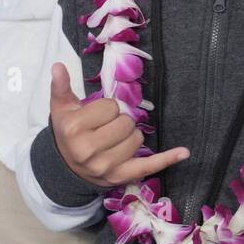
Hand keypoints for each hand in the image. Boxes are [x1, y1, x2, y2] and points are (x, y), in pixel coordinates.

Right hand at [49, 63, 188, 187]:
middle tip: (106, 127)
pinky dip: (167, 159)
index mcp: (74, 129)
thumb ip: (60, 86)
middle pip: (126, 122)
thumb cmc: (67, 132)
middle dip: (119, 120)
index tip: (96, 115)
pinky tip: (184, 152)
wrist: (65, 167)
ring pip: (137, 139)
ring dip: (130, 135)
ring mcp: (105, 166)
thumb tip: (59, 65)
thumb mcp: (60, 108)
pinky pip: (149, 166)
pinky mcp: (120, 177)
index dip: (106, 108)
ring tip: (114, 139)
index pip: (110, 106)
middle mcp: (88, 150)